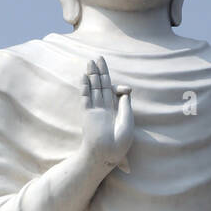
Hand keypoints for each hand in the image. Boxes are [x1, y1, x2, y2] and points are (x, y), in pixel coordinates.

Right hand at [79, 57, 133, 173]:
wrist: (108, 153)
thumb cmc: (120, 142)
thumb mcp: (127, 120)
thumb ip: (125, 105)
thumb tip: (125, 91)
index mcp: (114, 111)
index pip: (113, 91)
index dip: (118, 86)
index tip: (125, 89)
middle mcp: (103, 108)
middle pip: (101, 85)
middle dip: (100, 71)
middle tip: (98, 57)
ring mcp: (95, 110)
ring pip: (93, 88)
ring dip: (91, 75)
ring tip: (89, 61)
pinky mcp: (88, 114)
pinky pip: (86, 97)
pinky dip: (85, 87)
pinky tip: (84, 77)